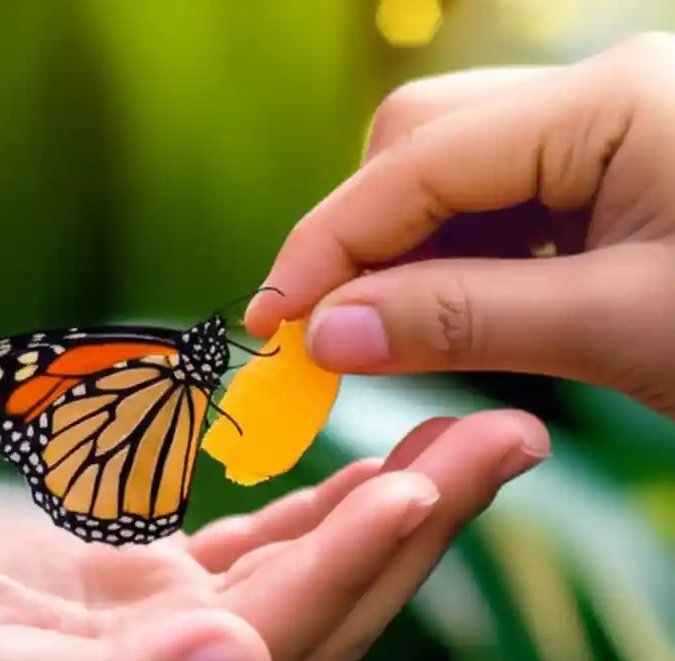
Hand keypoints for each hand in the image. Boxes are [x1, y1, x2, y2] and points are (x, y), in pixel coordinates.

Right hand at [0, 410, 546, 660]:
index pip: (285, 645)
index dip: (360, 569)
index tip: (429, 480)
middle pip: (323, 603)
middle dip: (418, 526)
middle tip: (507, 432)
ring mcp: (145, 627)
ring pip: (292, 562)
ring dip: (378, 498)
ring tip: (459, 429)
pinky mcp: (117, 577)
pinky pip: (233, 536)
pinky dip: (294, 496)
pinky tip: (350, 454)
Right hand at [244, 32, 674, 417]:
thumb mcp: (617, 328)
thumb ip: (461, 321)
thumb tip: (325, 336)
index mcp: (606, 101)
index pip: (418, 161)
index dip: (329, 245)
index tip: (273, 324)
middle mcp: (597, 94)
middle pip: (422, 144)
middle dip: (364, 238)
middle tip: (334, 333)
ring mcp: (607, 128)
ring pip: (456, 176)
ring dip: (412, 257)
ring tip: (398, 336)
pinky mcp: (616, 171)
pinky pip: (504, 202)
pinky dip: (464, 263)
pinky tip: (459, 315)